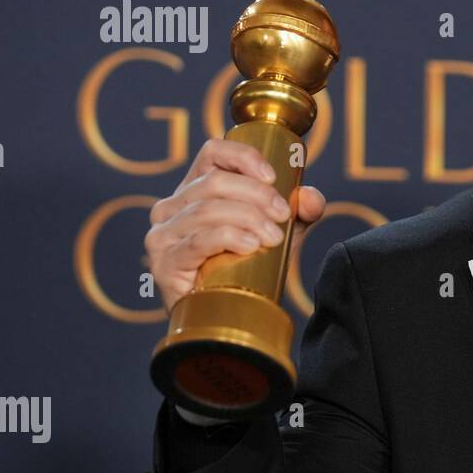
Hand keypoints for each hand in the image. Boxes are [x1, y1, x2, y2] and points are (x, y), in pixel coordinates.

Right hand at [144, 138, 326, 313]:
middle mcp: (170, 207)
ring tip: (273, 237)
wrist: (226, 319)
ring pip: (208, 209)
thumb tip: (310, 198)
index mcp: (194, 190)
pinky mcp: (165, 263)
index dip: (243, 157)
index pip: (212, 153)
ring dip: (249, 218)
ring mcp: (163, 235)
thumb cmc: (247, 269)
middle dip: (257, 195)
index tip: (274, 177)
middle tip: (283, 216)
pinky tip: (251, 245)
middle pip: (214, 182)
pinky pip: (199, 240)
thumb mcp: (278, 233)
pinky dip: (229, 238)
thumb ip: (298, 213)